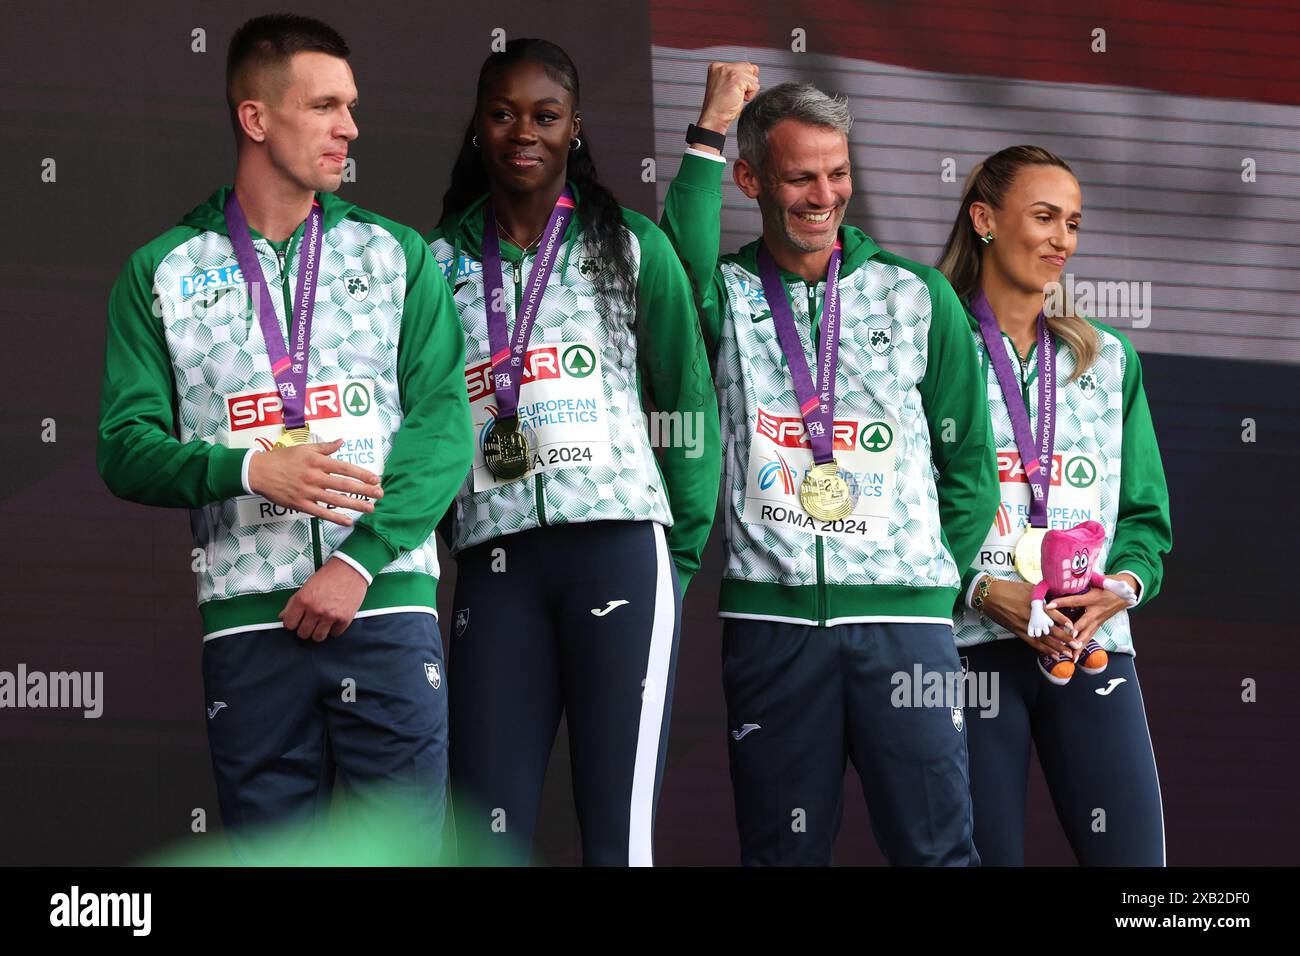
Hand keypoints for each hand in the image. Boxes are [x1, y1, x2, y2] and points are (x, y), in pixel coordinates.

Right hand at [247, 438, 383, 526]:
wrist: (258, 472)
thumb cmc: (282, 458)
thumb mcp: (304, 448)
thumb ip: (325, 447)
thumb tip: (342, 441)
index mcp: (317, 462)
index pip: (345, 468)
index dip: (362, 474)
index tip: (376, 479)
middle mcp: (315, 476)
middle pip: (344, 484)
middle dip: (364, 490)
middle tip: (380, 494)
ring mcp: (307, 491)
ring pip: (336, 500)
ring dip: (355, 505)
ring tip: (370, 508)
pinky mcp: (300, 504)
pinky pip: (321, 512)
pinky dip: (335, 518)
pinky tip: (349, 521)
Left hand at [280, 557, 368, 640]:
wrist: (351, 569)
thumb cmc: (329, 575)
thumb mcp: (307, 586)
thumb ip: (293, 602)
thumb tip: (283, 616)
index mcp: (303, 600)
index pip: (289, 624)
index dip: (292, 623)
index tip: (296, 621)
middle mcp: (315, 610)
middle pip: (303, 634)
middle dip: (305, 628)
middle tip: (310, 621)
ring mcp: (330, 616)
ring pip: (318, 637)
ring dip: (318, 631)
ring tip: (322, 623)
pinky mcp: (344, 619)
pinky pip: (334, 633)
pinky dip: (334, 628)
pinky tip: (334, 619)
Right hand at [697, 61, 759, 142]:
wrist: (714, 118)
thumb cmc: (719, 107)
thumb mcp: (728, 85)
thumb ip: (737, 75)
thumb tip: (754, 69)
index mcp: (717, 66)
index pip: (742, 65)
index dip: (743, 80)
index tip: (732, 90)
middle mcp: (722, 66)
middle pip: (749, 69)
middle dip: (746, 84)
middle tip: (733, 94)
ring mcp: (729, 71)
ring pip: (753, 77)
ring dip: (748, 90)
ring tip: (735, 97)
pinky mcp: (736, 79)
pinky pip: (754, 85)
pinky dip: (750, 95)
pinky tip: (737, 99)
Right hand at [978, 577, 1079, 656]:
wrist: (989, 595)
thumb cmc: (1009, 589)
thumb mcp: (1028, 588)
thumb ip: (1043, 595)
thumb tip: (1057, 600)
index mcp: (1035, 603)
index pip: (1053, 614)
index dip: (1065, 622)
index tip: (1075, 628)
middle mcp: (1031, 616)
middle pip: (1051, 630)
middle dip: (1065, 638)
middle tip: (1078, 645)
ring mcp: (1024, 625)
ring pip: (1044, 639)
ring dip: (1058, 648)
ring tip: (1069, 653)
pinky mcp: (1018, 631)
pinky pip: (1033, 643)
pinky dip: (1044, 650)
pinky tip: (1054, 655)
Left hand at [1046, 573, 1138, 646]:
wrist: (1125, 594)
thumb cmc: (1107, 585)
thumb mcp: (1095, 581)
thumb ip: (1079, 583)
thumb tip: (1058, 581)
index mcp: (1093, 598)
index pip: (1075, 600)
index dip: (1062, 602)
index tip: (1049, 605)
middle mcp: (1096, 612)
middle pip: (1084, 622)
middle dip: (1076, 630)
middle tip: (1068, 636)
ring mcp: (1098, 621)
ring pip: (1087, 635)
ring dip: (1078, 646)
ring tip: (1070, 655)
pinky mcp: (1098, 626)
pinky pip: (1089, 638)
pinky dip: (1082, 648)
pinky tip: (1074, 657)